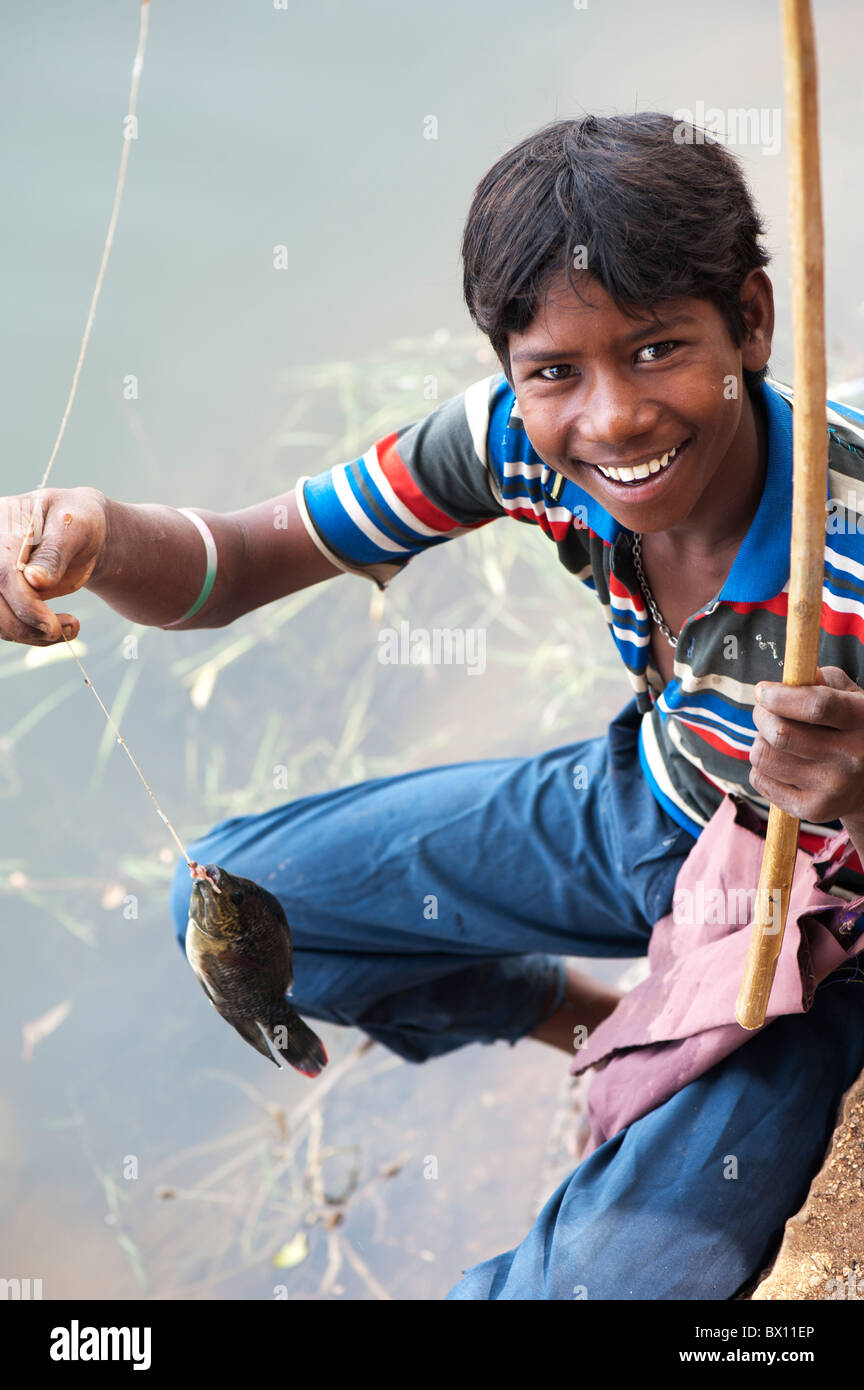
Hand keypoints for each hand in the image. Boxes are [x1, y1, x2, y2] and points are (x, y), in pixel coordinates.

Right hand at [0, 487, 107, 644]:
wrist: (76, 531)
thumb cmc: (76, 521)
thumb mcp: (75, 526)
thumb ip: (56, 551)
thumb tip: (35, 580)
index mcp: (0, 527)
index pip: (2, 572)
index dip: (24, 602)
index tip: (51, 624)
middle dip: (28, 626)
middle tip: (65, 629)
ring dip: (31, 635)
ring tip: (67, 628)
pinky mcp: (2, 596)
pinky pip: (6, 625)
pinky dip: (31, 635)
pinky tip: (58, 629)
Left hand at [750, 666, 863, 838]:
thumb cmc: (850, 729)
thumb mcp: (850, 698)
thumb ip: (824, 680)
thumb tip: (793, 678)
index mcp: (862, 719)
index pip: (816, 706)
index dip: (780, 696)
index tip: (762, 691)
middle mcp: (852, 756)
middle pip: (781, 734)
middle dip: (762, 716)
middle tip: (765, 712)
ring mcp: (833, 786)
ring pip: (764, 756)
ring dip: (760, 742)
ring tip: (776, 740)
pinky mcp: (814, 810)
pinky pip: (760, 780)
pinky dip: (761, 768)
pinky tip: (781, 764)